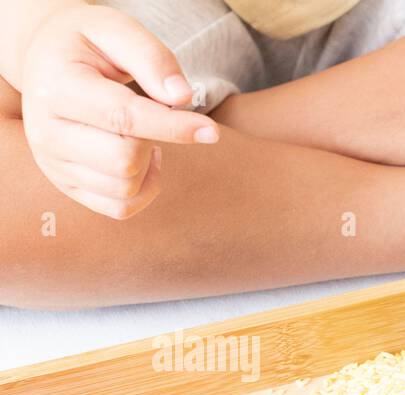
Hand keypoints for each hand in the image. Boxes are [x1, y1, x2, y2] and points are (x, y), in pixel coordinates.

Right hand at [19, 3, 218, 218]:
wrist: (47, 60)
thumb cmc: (88, 42)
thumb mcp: (115, 28)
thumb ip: (151, 57)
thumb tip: (182, 97)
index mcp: (55, 87)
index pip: (123, 118)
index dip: (173, 127)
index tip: (211, 131)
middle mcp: (45, 131)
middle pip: (125, 160)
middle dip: (155, 140)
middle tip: (151, 115)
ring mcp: (53, 163)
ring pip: (125, 188)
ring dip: (149, 164)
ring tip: (142, 133)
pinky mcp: (66, 184)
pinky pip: (121, 208)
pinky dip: (143, 189)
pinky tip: (140, 159)